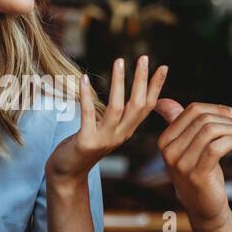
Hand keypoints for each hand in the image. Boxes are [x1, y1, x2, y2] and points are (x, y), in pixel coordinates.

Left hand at [45, 56, 167, 182]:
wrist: (67, 174)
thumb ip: (114, 116)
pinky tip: (85, 78)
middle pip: (137, 105)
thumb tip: (120, 91)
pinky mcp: (86, 142)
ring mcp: (104, 139)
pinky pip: (88, 114)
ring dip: (119, 83)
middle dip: (142, 80)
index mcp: (126, 131)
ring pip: (117, 108)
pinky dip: (87, 96)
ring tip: (119, 61)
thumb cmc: (84, 146)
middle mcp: (120, 135)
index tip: (163, 67)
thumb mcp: (105, 130)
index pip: (147, 107)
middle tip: (143, 57)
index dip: (156, 87)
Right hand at [154, 99, 231, 231]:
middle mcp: (169, 151)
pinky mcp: (197, 175)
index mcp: (165, 140)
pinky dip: (231, 141)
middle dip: (227, 119)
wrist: (204, 207)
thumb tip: (161, 101)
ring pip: (210, 131)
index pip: (192, 110)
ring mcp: (181, 164)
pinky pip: (216, 147)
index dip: (217, 108)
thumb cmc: (199, 172)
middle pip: (202, 119)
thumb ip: (176, 123)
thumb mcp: (187, 146)